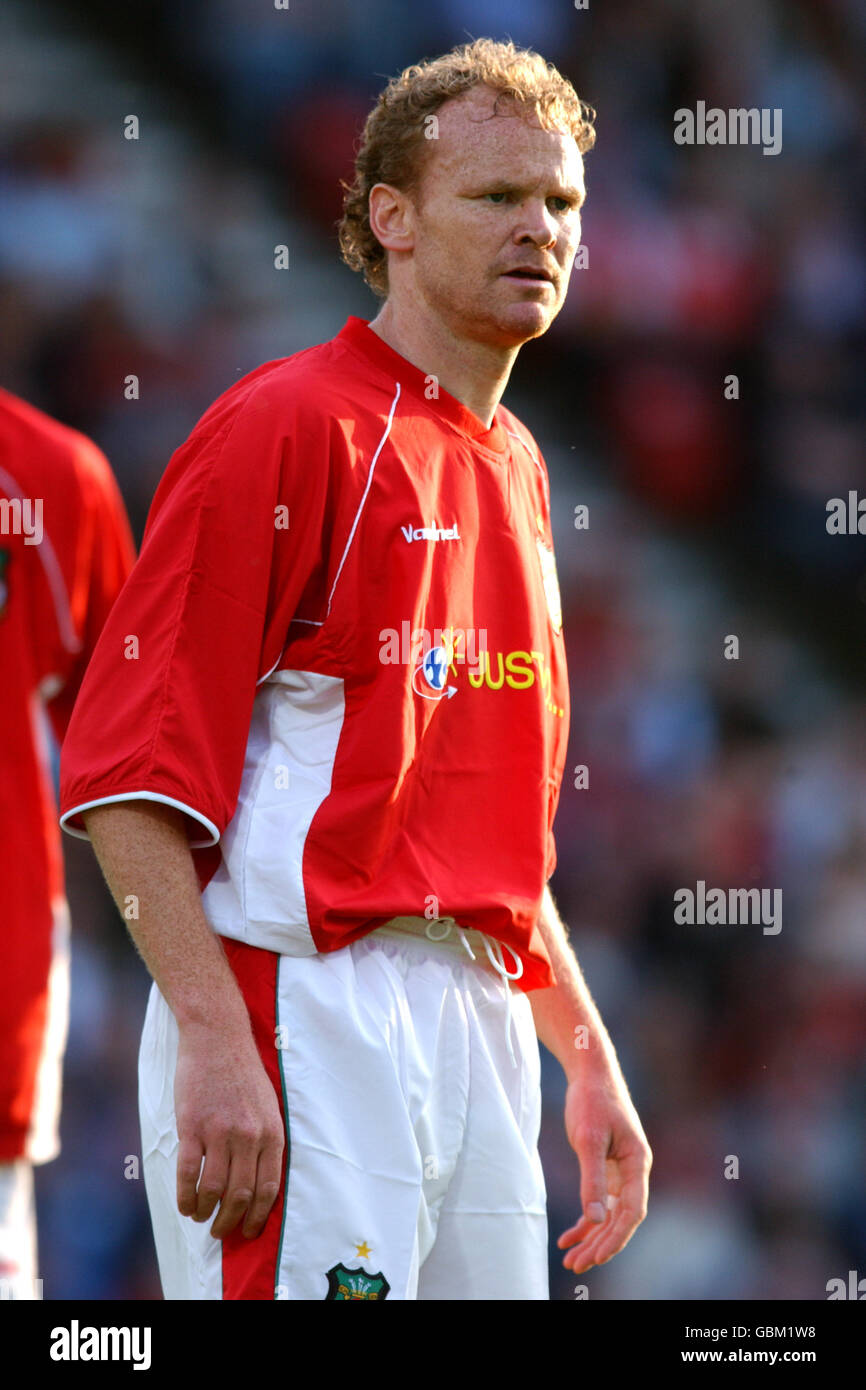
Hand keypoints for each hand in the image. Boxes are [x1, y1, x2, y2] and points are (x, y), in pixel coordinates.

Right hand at [174, 1022, 283, 1239]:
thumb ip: (265, 1141)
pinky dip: (185, 1196)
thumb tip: (258, 1183)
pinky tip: (184, 1205)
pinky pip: (188, 1173)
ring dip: (205, 1212)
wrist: (217, 1038)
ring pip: (213, 1190)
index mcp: (272, 1132)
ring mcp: (220, 1132)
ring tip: (199, 1217)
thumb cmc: (243, 1073)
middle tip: (221, 1232)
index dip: (258, 1217)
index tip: (249, 1232)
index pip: (268, 1188)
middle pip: (241, 1196)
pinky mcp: (193, 1126)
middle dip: (230, 1222)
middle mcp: (249, 1136)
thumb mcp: (268, 1105)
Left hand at [557, 1066, 650, 1273]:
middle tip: (578, 1266)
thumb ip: (592, 1180)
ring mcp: (620, 1170)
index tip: (597, 1256)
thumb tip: (594, 1219)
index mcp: (638, 1163)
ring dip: (591, 1237)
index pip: (632, 1211)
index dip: (616, 1237)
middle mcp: (633, 1171)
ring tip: (571, 1261)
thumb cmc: (592, 1100)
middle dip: (600, 1244)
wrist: (590, 1072)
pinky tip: (569, 1237)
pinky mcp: (606, 1167)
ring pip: (609, 1214)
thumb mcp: (589, 1139)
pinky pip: (598, 1202)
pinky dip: (585, 1220)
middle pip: (620, 1218)